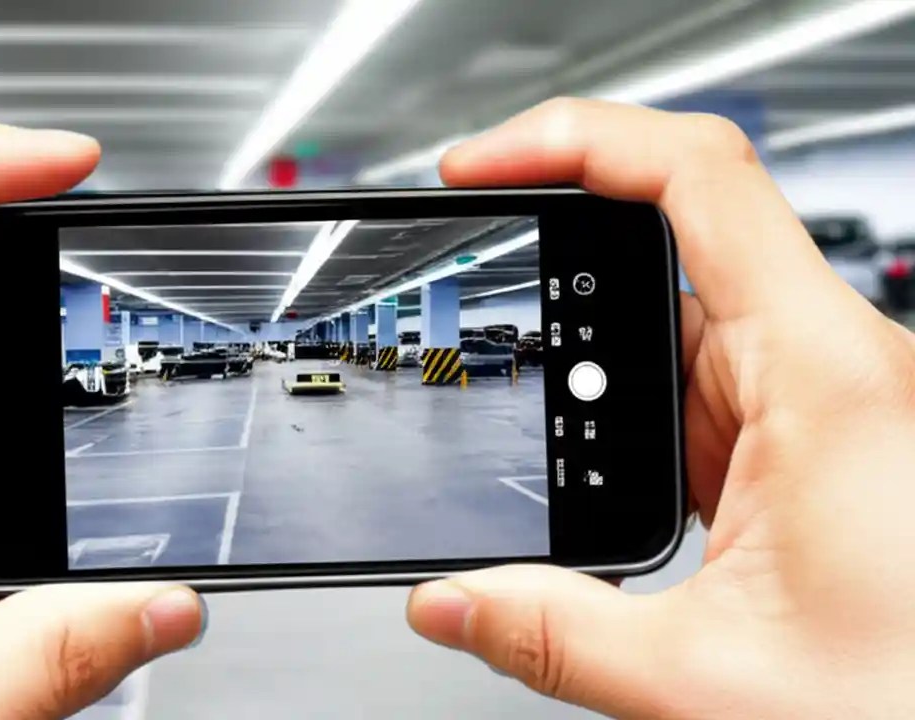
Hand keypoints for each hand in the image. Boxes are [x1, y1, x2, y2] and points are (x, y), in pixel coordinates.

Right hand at [406, 98, 914, 717]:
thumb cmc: (914, 702)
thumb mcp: (709, 682)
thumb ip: (556, 635)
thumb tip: (449, 598)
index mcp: (827, 379)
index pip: (698, 179)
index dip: (575, 141)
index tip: (483, 168)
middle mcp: (827, 369)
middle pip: (671, 240)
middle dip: (558, 269)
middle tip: (470, 294)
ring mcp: (812, 401)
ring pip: (675, 321)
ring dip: (591, 363)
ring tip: (527, 420)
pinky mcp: (795, 441)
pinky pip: (691, 384)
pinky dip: (623, 410)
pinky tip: (590, 460)